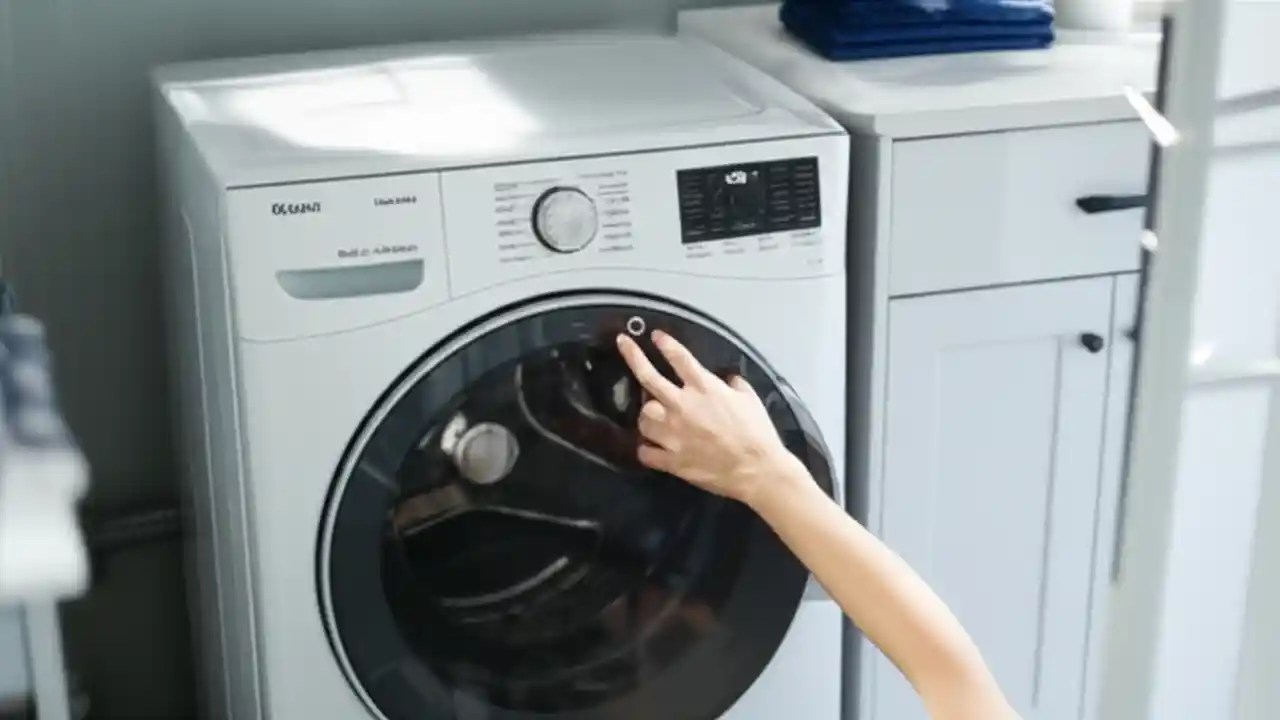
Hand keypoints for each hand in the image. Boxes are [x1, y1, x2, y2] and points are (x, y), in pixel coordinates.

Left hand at [614, 330, 795, 505]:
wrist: (757, 470)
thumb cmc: (757, 432)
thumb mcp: (749, 399)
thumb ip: (733, 385)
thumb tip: (726, 381)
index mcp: (704, 388)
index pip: (679, 358)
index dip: (665, 343)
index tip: (656, 335)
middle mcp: (682, 406)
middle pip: (648, 377)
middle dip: (633, 356)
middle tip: (623, 344)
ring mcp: (673, 434)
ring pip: (643, 417)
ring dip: (647, 416)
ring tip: (655, 418)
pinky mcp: (671, 460)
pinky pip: (645, 451)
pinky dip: (647, 449)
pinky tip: (653, 447)